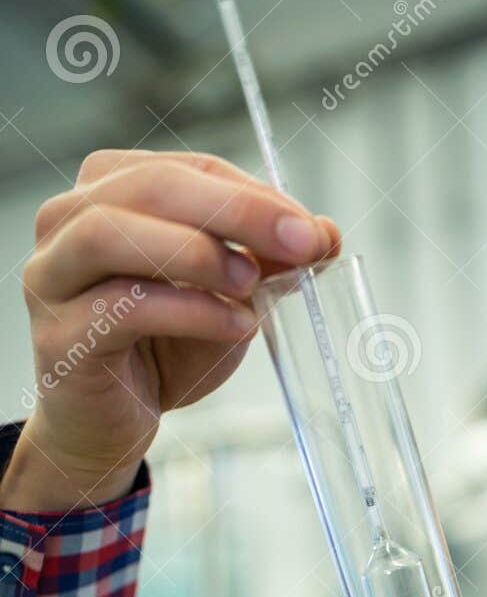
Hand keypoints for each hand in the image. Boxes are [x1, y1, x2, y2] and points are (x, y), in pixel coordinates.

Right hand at [4, 150, 340, 509]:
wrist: (108, 427)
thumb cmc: (160, 353)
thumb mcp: (225, 302)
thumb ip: (267, 265)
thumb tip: (324, 234)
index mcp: (109, 193)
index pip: (188, 169)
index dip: (254, 195)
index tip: (310, 231)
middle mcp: (67, 221)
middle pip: (152, 187)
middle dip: (237, 211)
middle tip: (300, 244)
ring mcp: (53, 276)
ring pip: (114, 234)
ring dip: (197, 253)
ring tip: (252, 284)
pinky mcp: (60, 335)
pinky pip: (123, 306)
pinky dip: (188, 310)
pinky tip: (233, 326)